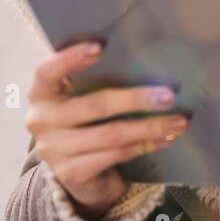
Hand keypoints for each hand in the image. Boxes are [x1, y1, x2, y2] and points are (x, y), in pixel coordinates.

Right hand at [25, 39, 189, 219]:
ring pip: (110, 134)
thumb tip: (149, 61)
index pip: (47, 71)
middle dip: (136, 99)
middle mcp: (40, 120)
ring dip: (149, 127)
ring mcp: (53, 150)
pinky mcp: (70, 174)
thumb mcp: (82, 98)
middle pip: (94, 105)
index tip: (100, 47)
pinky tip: (165, 139)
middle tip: (169, 95)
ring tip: (178, 121)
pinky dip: (144, 145)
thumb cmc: (86, 122)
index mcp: (41, 93)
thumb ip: (97, 82)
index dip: (71, 58)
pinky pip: (116, 155)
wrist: (77, 173)